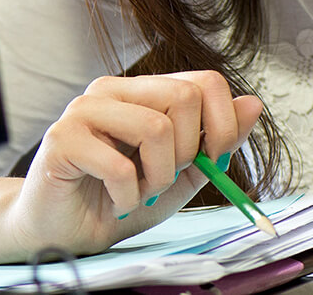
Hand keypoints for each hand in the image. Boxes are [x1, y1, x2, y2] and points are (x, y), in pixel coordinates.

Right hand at [3, 70, 261, 258]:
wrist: (60, 231)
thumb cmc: (114, 200)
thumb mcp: (178, 177)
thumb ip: (213, 144)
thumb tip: (253, 105)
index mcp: (142, 92)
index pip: (203, 81)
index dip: (222, 123)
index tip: (212, 159)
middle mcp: (113, 90)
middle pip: (183, 97)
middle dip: (186, 153)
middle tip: (162, 179)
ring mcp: (84, 109)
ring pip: (155, 128)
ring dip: (157, 178)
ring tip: (137, 192)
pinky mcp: (62, 138)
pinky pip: (120, 165)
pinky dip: (127, 196)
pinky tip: (114, 201)